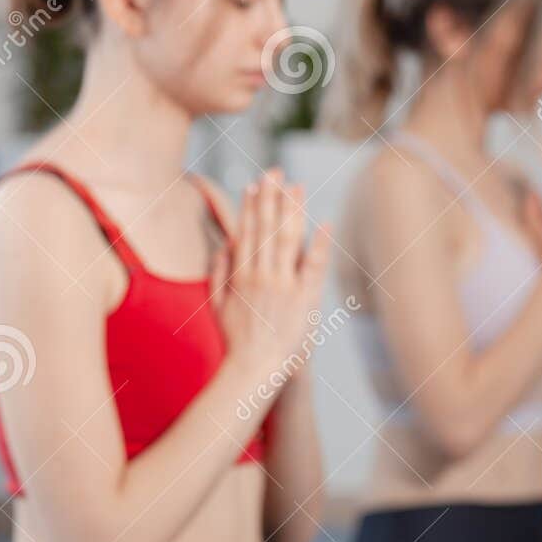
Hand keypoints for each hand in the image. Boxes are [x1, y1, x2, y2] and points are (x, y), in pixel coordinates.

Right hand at [212, 169, 330, 375]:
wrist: (253, 369)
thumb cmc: (235, 341)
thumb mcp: (217, 304)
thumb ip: (218, 272)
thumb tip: (223, 245)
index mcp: (241, 276)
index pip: (246, 232)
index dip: (250, 206)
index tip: (254, 184)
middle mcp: (261, 276)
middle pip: (266, 228)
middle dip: (270, 197)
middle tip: (275, 171)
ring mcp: (283, 286)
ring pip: (288, 240)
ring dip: (292, 210)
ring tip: (296, 186)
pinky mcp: (304, 299)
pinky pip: (313, 267)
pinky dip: (319, 244)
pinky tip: (325, 223)